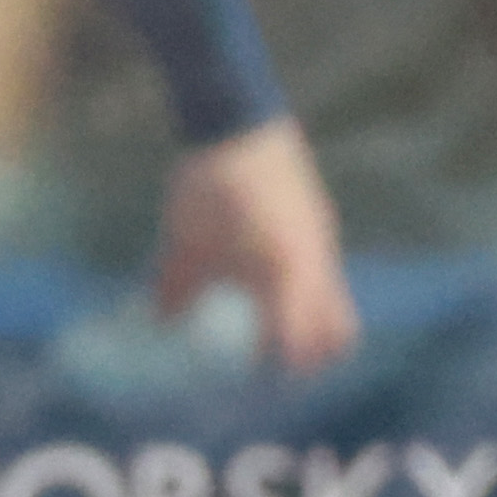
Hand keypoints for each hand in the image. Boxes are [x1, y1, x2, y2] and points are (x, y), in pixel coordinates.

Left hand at [153, 116, 358, 375]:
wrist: (237, 115)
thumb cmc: (208, 179)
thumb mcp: (185, 237)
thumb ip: (176, 284)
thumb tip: (159, 324)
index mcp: (288, 270)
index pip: (300, 340)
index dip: (283, 368)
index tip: (257, 381)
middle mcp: (316, 260)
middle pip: (337, 332)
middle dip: (311, 358)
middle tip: (272, 369)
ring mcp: (322, 240)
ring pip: (335, 303)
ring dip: (312, 327)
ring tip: (272, 337)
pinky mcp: (317, 222)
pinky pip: (323, 272)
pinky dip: (304, 293)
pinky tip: (266, 289)